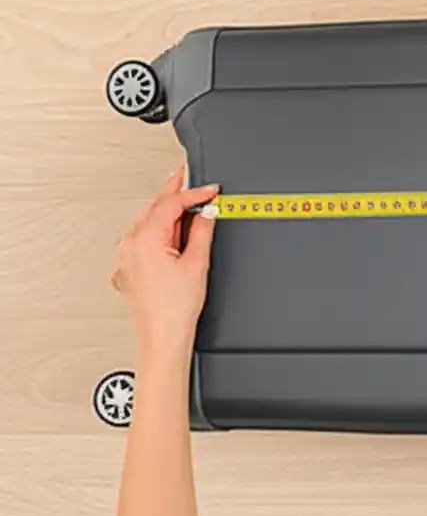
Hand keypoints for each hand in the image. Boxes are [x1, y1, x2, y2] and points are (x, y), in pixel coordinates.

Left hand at [112, 167, 219, 362]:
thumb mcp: (197, 263)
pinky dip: (157, 232)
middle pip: (154, 207)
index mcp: (146, 238)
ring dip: (166, 212)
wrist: (163, 335)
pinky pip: (141, 240)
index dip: (194, 192)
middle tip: (190, 180)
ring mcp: (126, 257)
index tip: (210, 189)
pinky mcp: (128, 269)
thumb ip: (201, 231)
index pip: (171, 202)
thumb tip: (206, 214)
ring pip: (146, 222)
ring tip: (187, 207)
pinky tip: (172, 235)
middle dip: (174, 193)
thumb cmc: (175, 307)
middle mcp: (130, 244)